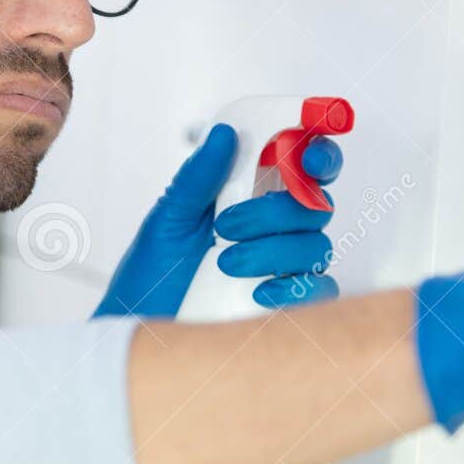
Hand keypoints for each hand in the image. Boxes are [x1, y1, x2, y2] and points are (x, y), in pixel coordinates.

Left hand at [93, 124, 342, 318]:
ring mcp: (285, 265)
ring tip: (224, 264)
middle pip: (314, 203)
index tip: (308, 158)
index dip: (316, 153)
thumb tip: (223, 134)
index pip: (299, 163)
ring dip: (270, 251)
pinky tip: (256, 294)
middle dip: (273, 212)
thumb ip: (198, 177)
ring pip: (316, 245)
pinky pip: (319, 289)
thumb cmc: (153, 275)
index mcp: (249, 194)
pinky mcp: (290, 303)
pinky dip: (292, 288)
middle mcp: (274, 226)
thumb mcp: (167, 220)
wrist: (144, 330)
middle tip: (227, 225)